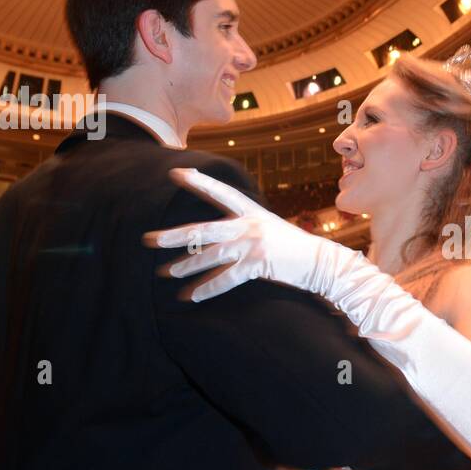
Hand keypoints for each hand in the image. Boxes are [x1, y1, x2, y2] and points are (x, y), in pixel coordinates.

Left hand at [145, 168, 327, 301]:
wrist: (322, 262)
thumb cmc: (293, 247)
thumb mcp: (269, 228)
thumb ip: (244, 226)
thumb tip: (214, 234)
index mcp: (251, 211)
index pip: (220, 192)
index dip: (198, 182)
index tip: (176, 173)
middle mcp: (249, 224)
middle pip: (203, 229)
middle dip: (173, 235)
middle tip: (148, 239)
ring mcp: (253, 244)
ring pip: (210, 255)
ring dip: (185, 267)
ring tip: (165, 273)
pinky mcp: (258, 264)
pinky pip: (225, 279)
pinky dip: (206, 289)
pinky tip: (190, 296)